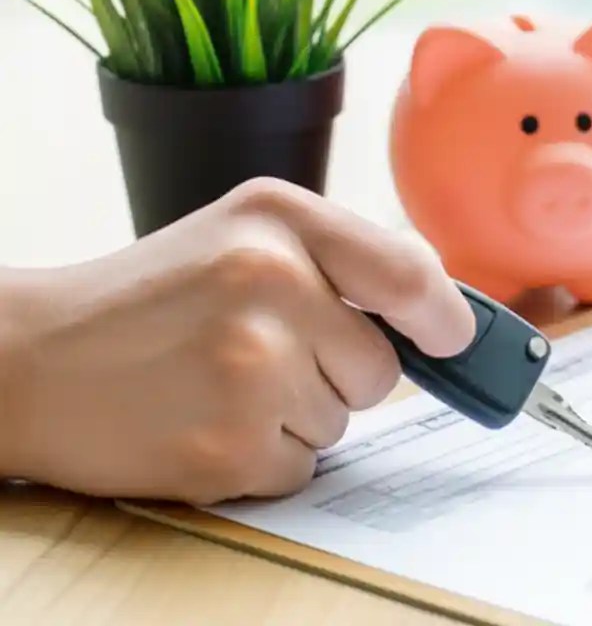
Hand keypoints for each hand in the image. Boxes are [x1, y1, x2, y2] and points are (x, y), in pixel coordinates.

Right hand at [0, 178, 474, 503]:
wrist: (32, 361)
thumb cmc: (149, 298)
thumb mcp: (243, 233)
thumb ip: (345, 258)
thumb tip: (445, 319)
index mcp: (277, 222)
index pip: (409, 276)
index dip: (445, 319)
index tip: (452, 339)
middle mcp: (270, 287)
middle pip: (381, 369)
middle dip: (337, 372)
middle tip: (259, 353)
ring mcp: (251, 371)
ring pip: (341, 421)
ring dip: (296, 415)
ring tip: (220, 381)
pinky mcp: (230, 447)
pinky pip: (303, 467)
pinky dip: (264, 458)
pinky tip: (207, 421)